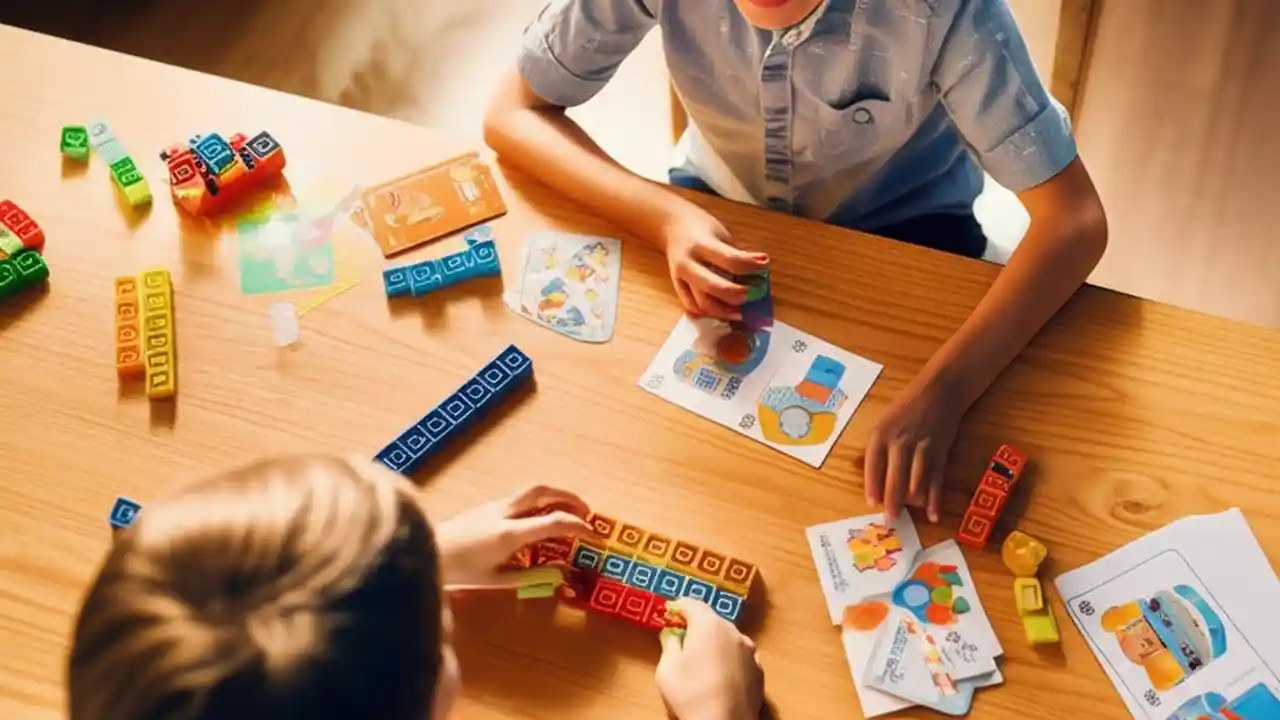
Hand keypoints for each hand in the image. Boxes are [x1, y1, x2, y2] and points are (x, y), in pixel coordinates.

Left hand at [433, 485, 591, 587]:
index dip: (578, 526)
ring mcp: (495, 505)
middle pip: (543, 491)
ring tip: (570, 511)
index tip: (593, 534)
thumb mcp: (496, 581)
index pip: (553, 522)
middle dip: (570, 497)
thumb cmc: (459, 572)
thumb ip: (529, 577)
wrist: (426, 551)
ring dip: (555, 496)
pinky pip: (521, 498)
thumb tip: (559, 575)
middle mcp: (504, 513)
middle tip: (587, 511)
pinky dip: (540, 502)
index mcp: (509, 534)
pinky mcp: (488, 505)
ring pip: (532, 491)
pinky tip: (543, 517)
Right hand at [656, 600, 763, 719]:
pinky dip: (730, 659)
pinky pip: (740, 656)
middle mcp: (733, 632)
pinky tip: (721, 676)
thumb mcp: (667, 669)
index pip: (693, 603)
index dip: (679, 606)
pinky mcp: (759, 670)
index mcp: (709, 625)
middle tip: (683, 639)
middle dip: (698, 626)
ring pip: (729, 638)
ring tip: (703, 662)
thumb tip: (673, 635)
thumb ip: (669, 644)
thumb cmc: (691, 694)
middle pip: (712, 620)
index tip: (670, 613)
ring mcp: (750, 651)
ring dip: (716, 643)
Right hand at [660, 206, 768, 320]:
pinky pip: (692, 307)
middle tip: (754, 294)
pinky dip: (708, 313)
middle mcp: (689, 263)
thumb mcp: (721, 234)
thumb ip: (736, 254)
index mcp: (701, 244)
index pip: (731, 259)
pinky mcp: (678, 287)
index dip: (751, 265)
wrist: (671, 226)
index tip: (765, 264)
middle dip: (737, 294)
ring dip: (725, 311)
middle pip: (715, 287)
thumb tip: (758, 274)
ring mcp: (681, 278)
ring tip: (741, 311)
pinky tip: (722, 312)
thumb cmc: (701, 228)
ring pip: (702, 303)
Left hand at [864, 377, 964, 522]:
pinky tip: (933, 514)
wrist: (939, 391)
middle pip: (895, 478)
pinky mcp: (941, 452)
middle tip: (891, 518)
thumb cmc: (907, 408)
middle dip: (893, 501)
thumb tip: (876, 481)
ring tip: (907, 516)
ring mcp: (923, 448)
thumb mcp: (885, 423)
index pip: (874, 465)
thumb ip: (880, 449)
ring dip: (913, 501)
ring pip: (917, 481)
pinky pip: (937, 480)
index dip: (873, 486)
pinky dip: (936, 499)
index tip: (872, 503)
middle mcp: (901, 442)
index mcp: (882, 434)